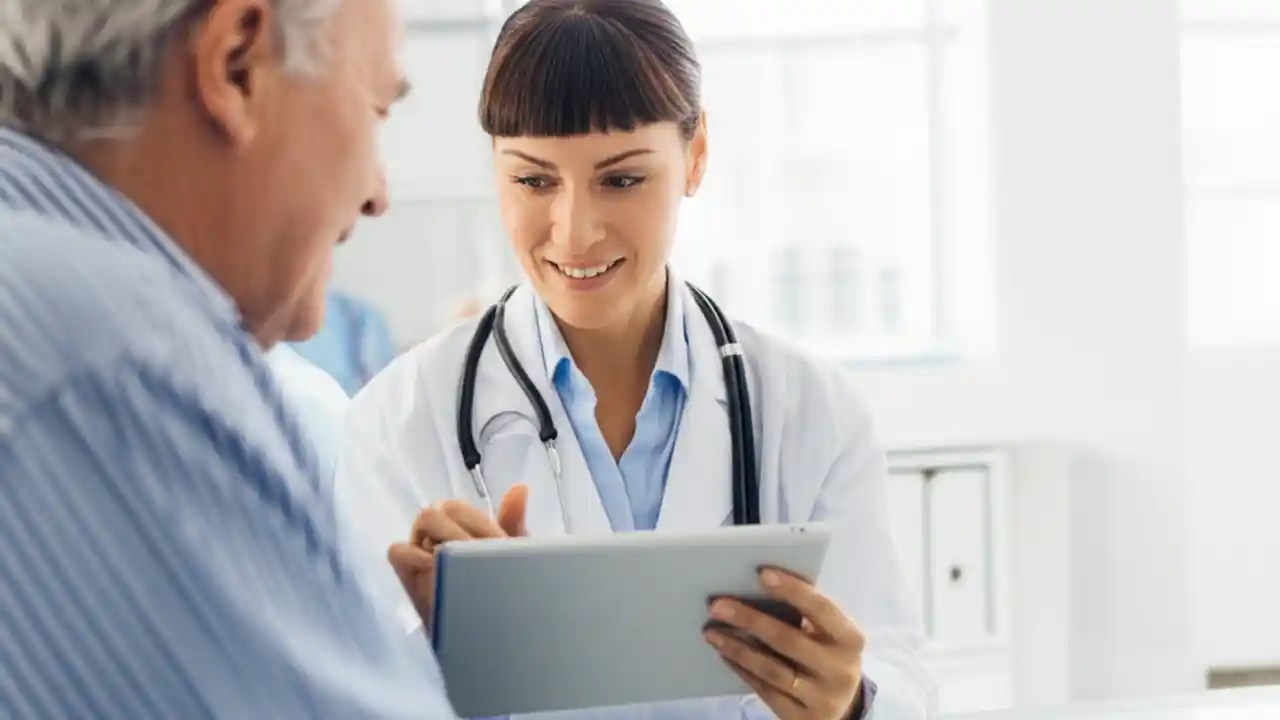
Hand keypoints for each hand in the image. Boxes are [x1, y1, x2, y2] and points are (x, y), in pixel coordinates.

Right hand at [387, 484, 528, 626]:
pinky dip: (413, 554)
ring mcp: (422, 553)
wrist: (491, 635)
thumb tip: (520, 488)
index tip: (498, 544)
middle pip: (440, 510)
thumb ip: (513, 524)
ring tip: (462, 560)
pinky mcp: (407, 576)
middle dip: (461, 530)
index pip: (461, 508)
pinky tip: (434, 566)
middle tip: (479, 554)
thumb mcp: (514, 557)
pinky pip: (398, 551)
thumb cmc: (504, 591)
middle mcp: (441, 535)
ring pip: (423, 523)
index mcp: (466, 527)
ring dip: (442, 537)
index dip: (477, 523)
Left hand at [704, 569, 866, 719]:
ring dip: (738, 649)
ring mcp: (822, 698)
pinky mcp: (803, 718)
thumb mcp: (832, 634)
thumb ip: (809, 613)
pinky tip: (725, 654)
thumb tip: (762, 582)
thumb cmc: (829, 654)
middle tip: (717, 606)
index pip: (821, 609)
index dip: (793, 590)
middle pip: (789, 640)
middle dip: (750, 620)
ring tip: (712, 632)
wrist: (844, 707)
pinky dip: (743, 671)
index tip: (761, 573)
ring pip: (773, 670)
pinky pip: (766, 692)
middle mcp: (840, 669)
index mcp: (850, 638)